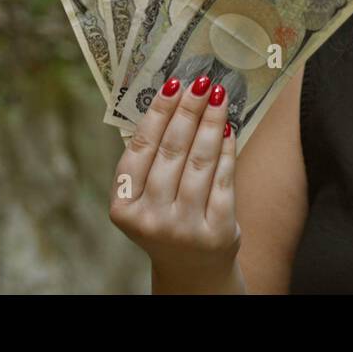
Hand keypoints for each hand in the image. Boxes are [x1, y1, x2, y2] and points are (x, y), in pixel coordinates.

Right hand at [109, 75, 239, 290]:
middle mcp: (150, 220)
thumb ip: (152, 159)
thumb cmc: (167, 220)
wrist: (192, 270)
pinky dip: (226, 149)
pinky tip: (228, 127)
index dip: (158, 113)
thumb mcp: (146, 197)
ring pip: (199, 162)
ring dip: (210, 123)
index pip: (140, 149)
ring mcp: (183, 228)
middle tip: (202, 81)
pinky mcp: (216, 232)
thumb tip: (173, 100)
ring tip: (218, 96)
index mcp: (123, 207)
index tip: (173, 84)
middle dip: (188, 110)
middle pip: (172, 151)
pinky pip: (223, 179)